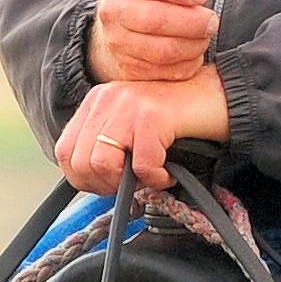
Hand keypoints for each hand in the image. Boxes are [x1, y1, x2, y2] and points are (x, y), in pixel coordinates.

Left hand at [57, 70, 231, 194]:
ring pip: (102, 164)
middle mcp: (106, 99)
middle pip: (80, 161)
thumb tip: (89, 182)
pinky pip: (141, 164)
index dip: (82, 178)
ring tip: (148, 178)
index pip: (64, 151)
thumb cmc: (175, 118)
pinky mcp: (152, 116)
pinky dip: (155, 178)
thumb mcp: (129, 125)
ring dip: (125, 183)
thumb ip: (106, 144)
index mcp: (96, 101)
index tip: (107, 186)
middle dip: (104, 185)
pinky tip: (166, 174)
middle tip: (130, 186)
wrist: (216, 95)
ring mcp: (128, 105)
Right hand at [88, 0, 231, 84]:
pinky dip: (187, 63)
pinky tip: (194, 52)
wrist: (123, 30)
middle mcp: (113, 10)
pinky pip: (166, 72)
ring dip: (193, 44)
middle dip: (191, 21)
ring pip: (162, 50)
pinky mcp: (129, 69)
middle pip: (154, 19)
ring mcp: (118, 43)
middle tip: (212, 20)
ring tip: (205, 35)